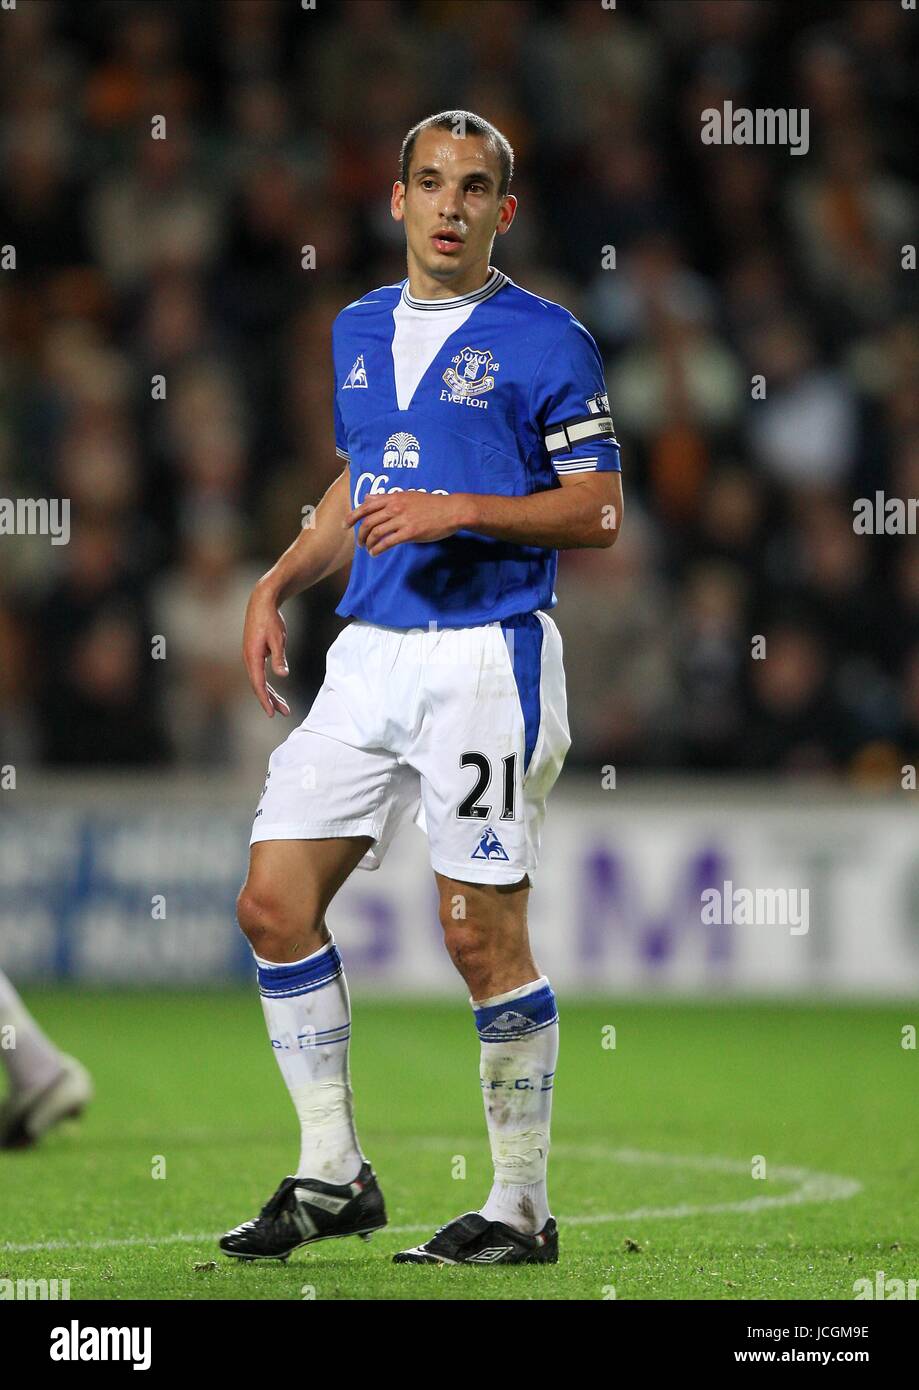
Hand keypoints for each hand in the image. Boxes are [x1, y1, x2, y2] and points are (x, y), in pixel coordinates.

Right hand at [242, 580, 290, 717]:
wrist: (262, 603)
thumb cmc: (270, 620)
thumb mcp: (278, 639)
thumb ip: (279, 658)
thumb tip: (282, 675)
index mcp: (253, 657)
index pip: (259, 684)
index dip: (265, 700)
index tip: (272, 713)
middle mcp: (249, 659)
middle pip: (259, 686)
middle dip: (271, 700)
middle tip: (284, 712)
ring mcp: (251, 657)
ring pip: (260, 681)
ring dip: (271, 694)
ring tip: (284, 707)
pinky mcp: (255, 654)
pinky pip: (260, 674)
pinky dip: (268, 685)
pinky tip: (276, 692)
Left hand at [345, 492, 470, 555]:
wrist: (450, 510)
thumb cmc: (431, 504)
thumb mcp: (407, 495)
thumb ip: (386, 498)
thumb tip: (368, 498)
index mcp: (393, 498)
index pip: (366, 506)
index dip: (352, 516)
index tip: (345, 525)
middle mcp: (395, 507)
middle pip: (368, 521)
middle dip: (359, 534)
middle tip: (358, 543)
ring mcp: (402, 520)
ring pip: (376, 533)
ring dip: (368, 543)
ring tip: (367, 549)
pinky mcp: (410, 533)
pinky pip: (388, 542)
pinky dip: (378, 549)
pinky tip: (375, 553)